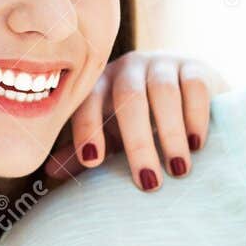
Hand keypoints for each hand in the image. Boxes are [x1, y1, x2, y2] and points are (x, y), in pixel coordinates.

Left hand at [45, 51, 226, 189]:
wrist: (189, 90)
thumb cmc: (142, 120)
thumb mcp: (114, 136)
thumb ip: (88, 151)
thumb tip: (49, 173)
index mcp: (101, 83)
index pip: (88, 101)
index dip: (87, 129)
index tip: (93, 162)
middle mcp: (129, 68)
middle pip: (128, 98)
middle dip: (137, 143)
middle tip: (149, 182)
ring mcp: (163, 63)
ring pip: (163, 92)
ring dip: (170, 134)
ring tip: (178, 170)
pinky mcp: (195, 66)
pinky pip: (195, 87)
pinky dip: (195, 118)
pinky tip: (196, 145)